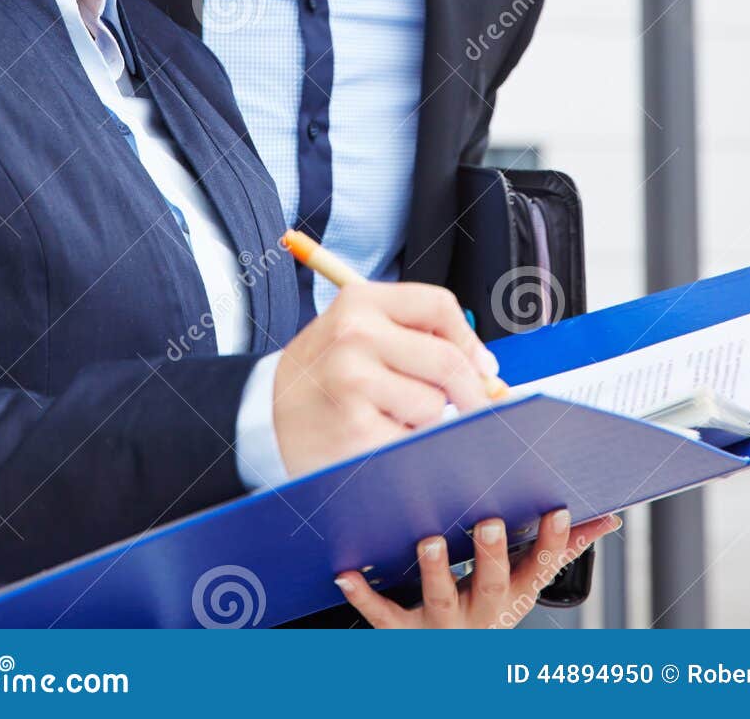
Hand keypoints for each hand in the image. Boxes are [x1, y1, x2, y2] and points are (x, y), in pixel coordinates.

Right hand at [272, 282, 501, 476]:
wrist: (264, 416)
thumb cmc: (323, 375)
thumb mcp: (355, 332)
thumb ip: (414, 337)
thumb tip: (485, 370)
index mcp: (359, 302)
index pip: (439, 306)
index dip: (469, 340)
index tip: (482, 366)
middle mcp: (355, 336)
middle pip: (447, 362)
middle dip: (469, 391)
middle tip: (469, 406)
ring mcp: (353, 384)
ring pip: (433, 406)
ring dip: (427, 421)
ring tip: (392, 417)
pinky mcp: (355, 431)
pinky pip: (412, 441)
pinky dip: (407, 446)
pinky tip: (378, 438)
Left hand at [334, 509, 620, 628]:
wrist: (447, 666)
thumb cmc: (487, 608)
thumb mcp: (524, 583)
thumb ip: (560, 550)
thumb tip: (609, 519)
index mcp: (512, 597)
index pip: (539, 571)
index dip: (550, 544)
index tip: (555, 509)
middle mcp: (481, 614)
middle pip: (489, 586)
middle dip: (490, 555)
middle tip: (488, 522)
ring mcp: (441, 626)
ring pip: (440, 598)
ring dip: (435, 570)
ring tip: (429, 540)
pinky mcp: (403, 632)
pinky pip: (382, 614)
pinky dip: (364, 595)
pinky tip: (346, 572)